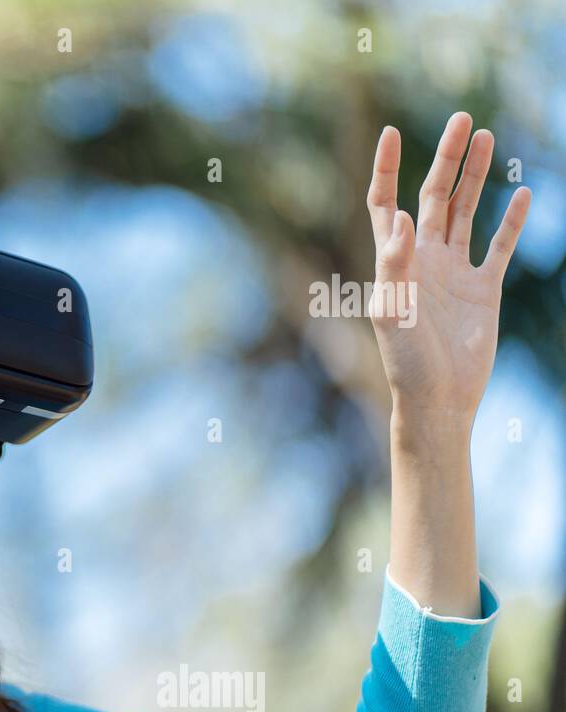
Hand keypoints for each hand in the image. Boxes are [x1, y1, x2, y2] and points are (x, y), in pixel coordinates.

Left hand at [366, 112, 531, 426]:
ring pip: (468, 212)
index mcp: (394, 260)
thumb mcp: (392, 309)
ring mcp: (455, 272)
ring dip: (476, 176)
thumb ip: (394, 262)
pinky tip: (522, 193)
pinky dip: (511, 221)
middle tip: (463, 118)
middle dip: (447, 158)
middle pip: (435, 196)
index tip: (390, 132)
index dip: (386, 169)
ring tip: (486, 137)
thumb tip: (403, 215)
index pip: (385, 203)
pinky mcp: (484, 290)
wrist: (438, 397)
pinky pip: (500, 247)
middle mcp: (424, 259)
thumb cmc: (405, 360)